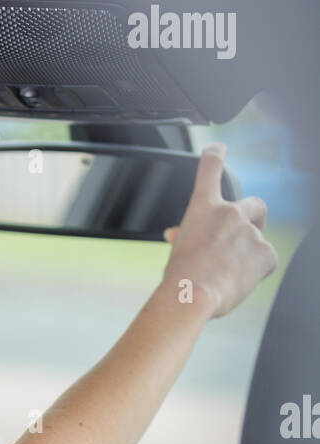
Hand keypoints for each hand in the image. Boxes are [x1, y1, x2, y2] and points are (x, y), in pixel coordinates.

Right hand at [160, 143, 277, 317]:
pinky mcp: (264, 251)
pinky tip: (241, 281)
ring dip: (249, 254)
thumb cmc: (179, 277)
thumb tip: (176, 235)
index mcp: (204, 208)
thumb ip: (184, 235)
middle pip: (255, 204)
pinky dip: (258, 271)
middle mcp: (229, 213)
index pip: (210, 169)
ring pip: (259, 240)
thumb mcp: (177, 250)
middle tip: (246, 236)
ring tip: (231, 274)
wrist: (191, 295)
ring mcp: (249, 231)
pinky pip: (268, 260)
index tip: (218, 148)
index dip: (215, 155)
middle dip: (255, 218)